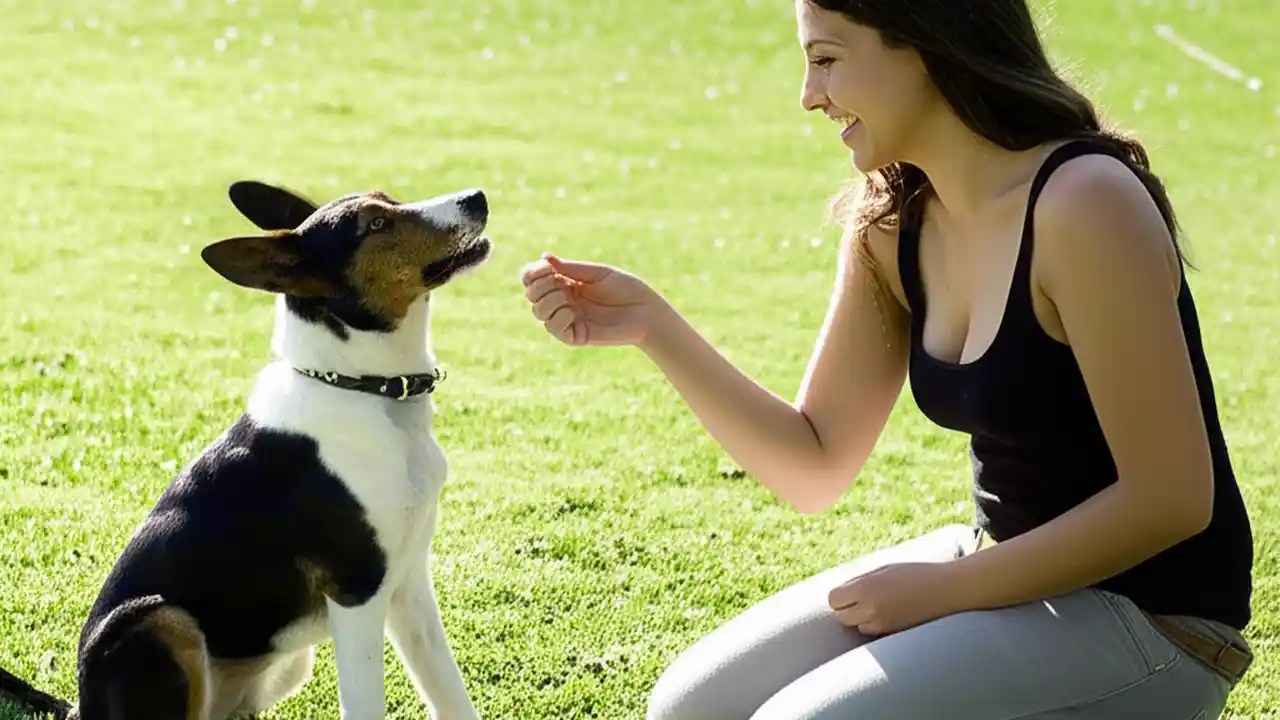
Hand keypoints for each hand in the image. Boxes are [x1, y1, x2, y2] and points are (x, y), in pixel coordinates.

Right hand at [520, 253, 663, 346]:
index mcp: (567, 284)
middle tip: (557, 280)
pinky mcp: (576, 336)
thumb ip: (570, 268)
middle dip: (539, 285)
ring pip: (539, 312)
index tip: (546, 266)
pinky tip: (572, 311)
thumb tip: (544, 257)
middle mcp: (564, 302)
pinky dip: (558, 317)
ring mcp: (569, 320)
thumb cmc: (626, 288)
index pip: (534, 280)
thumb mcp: (596, 273)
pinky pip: (554, 329)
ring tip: (565, 295)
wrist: (647, 311)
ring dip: (547, 300)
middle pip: (532, 296)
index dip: (532, 273)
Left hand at [827, 562, 957, 635]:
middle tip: (865, 599)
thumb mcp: (884, 569)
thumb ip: (860, 581)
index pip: (834, 599)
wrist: (947, 589)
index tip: (851, 592)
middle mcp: (871, 609)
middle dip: (849, 609)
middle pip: (842, 617)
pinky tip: (891, 614)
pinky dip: (877, 626)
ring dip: (863, 619)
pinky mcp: (894, 635)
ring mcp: (883, 625)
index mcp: (866, 587)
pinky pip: (874, 633)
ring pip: (858, 627)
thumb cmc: (915, 574)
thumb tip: (839, 593)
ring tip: (882, 605)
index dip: (841, 596)